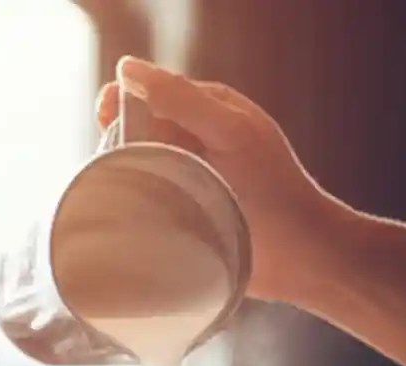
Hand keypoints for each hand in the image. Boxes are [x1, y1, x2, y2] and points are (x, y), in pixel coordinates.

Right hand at [101, 57, 354, 303]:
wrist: (300, 257)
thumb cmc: (273, 192)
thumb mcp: (229, 132)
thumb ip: (181, 100)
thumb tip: (125, 68)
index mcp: (207, 110)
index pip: (148, 92)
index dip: (121, 102)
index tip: (105, 120)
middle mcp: (195, 139)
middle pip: (137, 129)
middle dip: (118, 141)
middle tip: (116, 165)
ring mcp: (187, 176)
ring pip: (137, 164)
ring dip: (124, 175)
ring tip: (122, 193)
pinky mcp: (182, 211)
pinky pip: (144, 198)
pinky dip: (132, 202)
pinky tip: (128, 214)